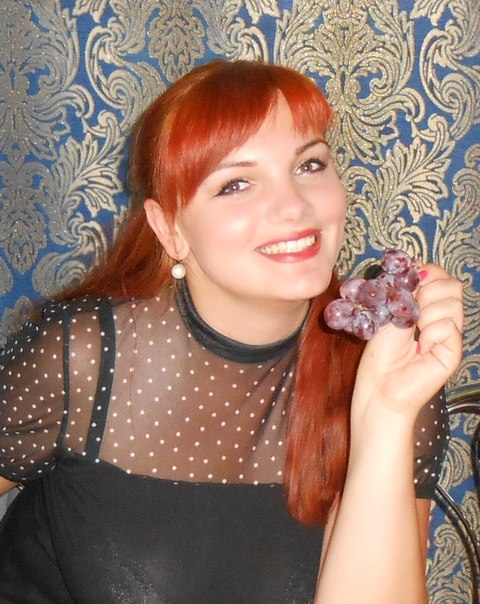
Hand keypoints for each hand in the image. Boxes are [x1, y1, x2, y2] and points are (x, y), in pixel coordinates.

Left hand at [351, 263, 462, 423]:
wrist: (379, 384)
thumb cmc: (380, 351)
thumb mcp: (389, 311)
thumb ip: (403, 289)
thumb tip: (417, 267)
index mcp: (427, 304)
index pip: (440, 274)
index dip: (426, 272)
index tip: (406, 283)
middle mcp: (443, 316)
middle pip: (453, 284)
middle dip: (427, 291)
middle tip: (409, 311)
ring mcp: (450, 334)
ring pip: (453, 303)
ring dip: (427, 313)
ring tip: (413, 331)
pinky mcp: (453, 352)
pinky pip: (450, 327)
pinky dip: (430, 333)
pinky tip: (419, 347)